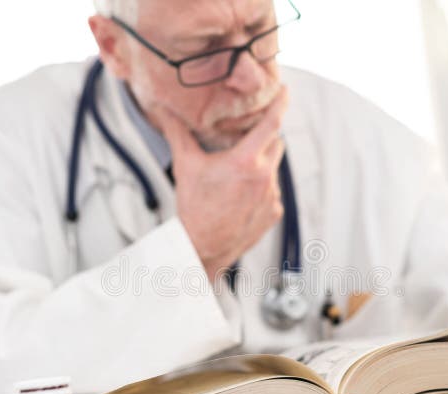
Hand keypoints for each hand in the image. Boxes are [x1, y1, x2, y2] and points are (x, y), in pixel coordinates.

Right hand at [156, 87, 287, 280]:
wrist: (202, 247)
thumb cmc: (194, 206)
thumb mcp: (185, 165)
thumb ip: (178, 133)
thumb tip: (162, 109)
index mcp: (246, 161)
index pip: (272, 123)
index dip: (280, 103)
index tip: (285, 91)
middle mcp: (265, 177)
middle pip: (276, 142)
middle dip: (264, 137)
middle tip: (246, 139)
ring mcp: (272, 196)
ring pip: (274, 167)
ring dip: (261, 164)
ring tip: (237, 174)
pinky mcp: (275, 212)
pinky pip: (273, 190)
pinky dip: (262, 187)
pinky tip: (241, 195)